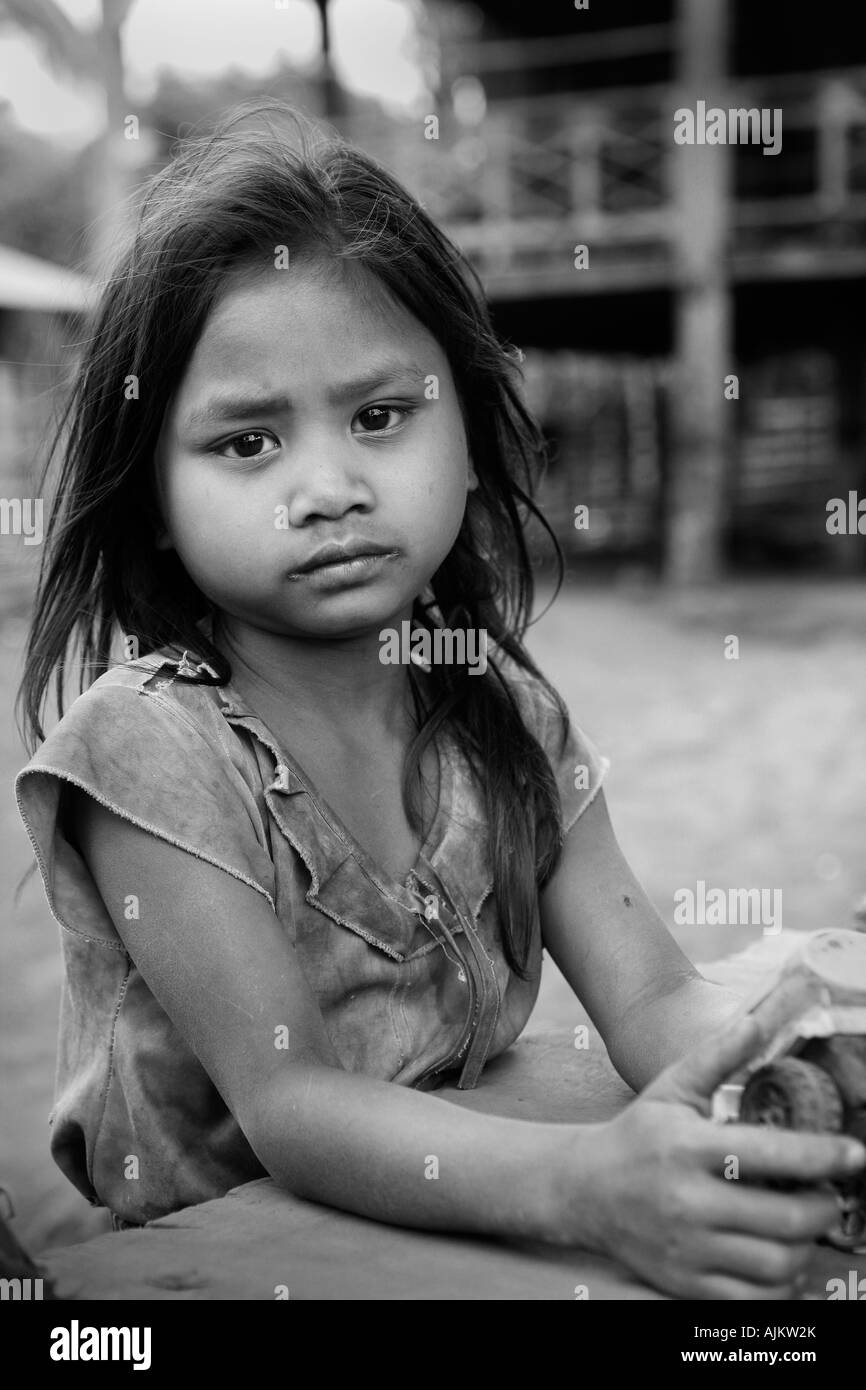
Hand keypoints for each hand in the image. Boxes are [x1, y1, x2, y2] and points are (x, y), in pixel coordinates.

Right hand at [555, 1015, 865, 1298]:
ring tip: (803, 1225)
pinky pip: (753, 1299)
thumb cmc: (637, 1135)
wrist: (583, 1189)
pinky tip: (782, 1259)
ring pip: (775, 1265)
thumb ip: (718, 1055)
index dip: (822, 1156)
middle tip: (829, 1195)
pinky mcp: (685, 1283)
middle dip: (823, 1207)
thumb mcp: (672, 1088)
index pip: (770, 1153)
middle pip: (784, 1219)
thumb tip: (757, 1022)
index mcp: (688, 1147)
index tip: (854, 1155)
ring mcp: (687, 1247)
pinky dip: (781, 1286)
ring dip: (805, 1247)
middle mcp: (688, 1201)